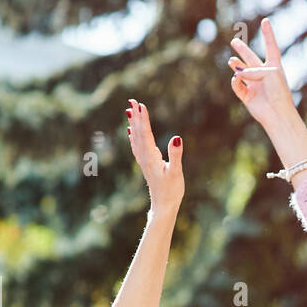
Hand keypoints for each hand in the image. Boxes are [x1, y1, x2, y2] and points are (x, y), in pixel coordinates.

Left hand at [125, 98, 183, 215]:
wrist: (163, 206)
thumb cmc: (171, 190)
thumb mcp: (176, 172)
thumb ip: (175, 155)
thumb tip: (177, 137)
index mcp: (151, 156)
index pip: (145, 133)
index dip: (143, 118)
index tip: (140, 105)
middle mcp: (145, 157)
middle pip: (138, 133)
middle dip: (136, 116)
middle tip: (132, 100)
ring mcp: (144, 161)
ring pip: (136, 138)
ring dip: (133, 124)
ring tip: (130, 111)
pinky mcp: (146, 165)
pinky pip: (137, 146)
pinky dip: (133, 136)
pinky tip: (131, 132)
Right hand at [227, 17, 298, 131]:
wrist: (277, 114)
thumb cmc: (278, 92)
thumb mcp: (269, 73)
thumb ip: (252, 70)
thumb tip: (237, 74)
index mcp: (274, 67)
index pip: (271, 47)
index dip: (268, 34)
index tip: (266, 21)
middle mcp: (264, 75)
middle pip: (251, 59)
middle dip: (243, 51)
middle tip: (235, 42)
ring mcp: (255, 86)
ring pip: (242, 72)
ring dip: (236, 65)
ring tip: (232, 61)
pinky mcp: (248, 97)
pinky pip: (238, 86)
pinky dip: (235, 81)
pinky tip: (237, 78)